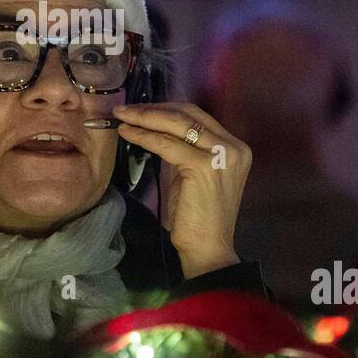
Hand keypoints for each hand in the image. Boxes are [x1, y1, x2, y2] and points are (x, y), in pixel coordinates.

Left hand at [112, 102, 247, 278]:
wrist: (208, 249)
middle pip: (188, 113)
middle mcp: (233, 147)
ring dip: (145, 117)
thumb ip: (186, 150)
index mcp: (235, 148)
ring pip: (176, 124)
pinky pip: (166, 144)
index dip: (167, 108)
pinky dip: (144, 136)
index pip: (199, 116)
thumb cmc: (198, 218)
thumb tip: (157, 128)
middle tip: (126, 108)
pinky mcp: (203, 166)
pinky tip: (127, 133)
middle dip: (154, 108)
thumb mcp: (195, 176)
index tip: (142, 108)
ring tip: (122, 116)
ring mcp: (221, 154)